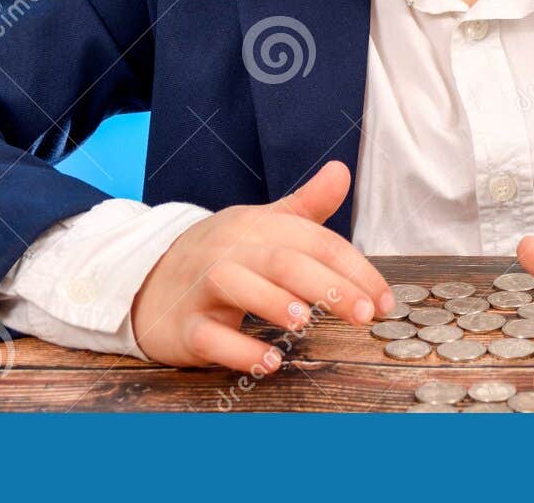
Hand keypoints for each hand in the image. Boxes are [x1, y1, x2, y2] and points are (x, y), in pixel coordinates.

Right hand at [129, 160, 393, 371]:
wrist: (149, 280)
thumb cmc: (222, 256)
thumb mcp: (262, 226)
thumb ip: (306, 206)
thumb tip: (341, 171)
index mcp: (256, 225)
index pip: (313, 241)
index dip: (353, 269)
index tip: (383, 301)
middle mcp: (228, 250)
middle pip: (280, 259)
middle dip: (327, 286)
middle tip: (363, 315)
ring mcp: (201, 286)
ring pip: (235, 285)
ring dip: (273, 303)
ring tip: (306, 324)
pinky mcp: (184, 325)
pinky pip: (208, 335)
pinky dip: (238, 349)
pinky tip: (268, 362)